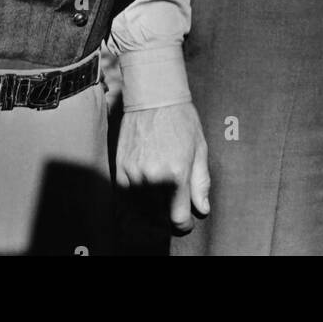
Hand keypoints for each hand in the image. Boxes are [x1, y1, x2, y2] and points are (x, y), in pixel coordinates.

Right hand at [115, 103, 209, 231]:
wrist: (154, 97)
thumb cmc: (182, 120)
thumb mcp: (200, 149)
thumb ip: (201, 182)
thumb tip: (203, 209)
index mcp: (177, 174)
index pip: (178, 218)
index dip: (184, 224)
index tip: (186, 221)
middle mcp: (153, 178)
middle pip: (159, 218)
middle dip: (169, 217)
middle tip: (175, 207)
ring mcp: (133, 174)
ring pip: (141, 210)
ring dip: (151, 210)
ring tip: (161, 199)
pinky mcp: (119, 169)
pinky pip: (126, 198)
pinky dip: (135, 201)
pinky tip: (145, 192)